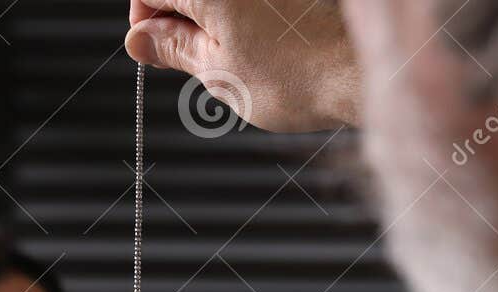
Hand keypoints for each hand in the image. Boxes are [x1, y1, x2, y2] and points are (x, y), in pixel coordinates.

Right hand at [126, 0, 360, 131]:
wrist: (357, 74)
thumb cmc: (296, 78)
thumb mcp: (218, 71)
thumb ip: (174, 49)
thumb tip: (140, 40)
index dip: (144, 20)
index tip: (152, 48)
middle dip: (176, 21)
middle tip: (190, 62)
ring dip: (209, 23)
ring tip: (230, 62)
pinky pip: (243, 2)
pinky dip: (238, 21)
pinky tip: (255, 51)